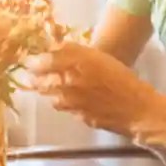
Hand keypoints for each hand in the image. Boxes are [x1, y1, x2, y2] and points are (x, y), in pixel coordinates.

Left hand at [23, 43, 165, 147]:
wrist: (137, 108)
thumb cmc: (123, 78)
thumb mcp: (99, 56)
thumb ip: (74, 52)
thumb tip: (53, 48)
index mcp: (75, 64)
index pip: (42, 61)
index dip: (32, 60)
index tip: (28, 59)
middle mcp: (68, 84)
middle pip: (40, 81)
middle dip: (33, 78)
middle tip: (30, 75)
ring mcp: (72, 103)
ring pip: (50, 97)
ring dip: (47, 91)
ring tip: (46, 87)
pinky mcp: (79, 117)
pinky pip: (65, 108)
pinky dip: (64, 103)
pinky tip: (70, 99)